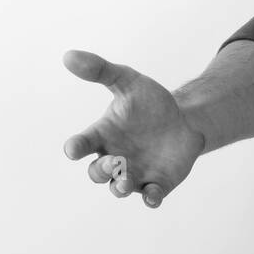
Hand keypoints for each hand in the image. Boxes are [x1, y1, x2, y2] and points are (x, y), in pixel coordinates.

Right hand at [62, 49, 206, 207]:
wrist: (184, 120)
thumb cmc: (150, 103)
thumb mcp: (128, 81)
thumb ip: (101, 70)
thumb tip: (68, 55)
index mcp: (104, 135)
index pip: (83, 143)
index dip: (76, 146)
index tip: (72, 148)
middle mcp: (115, 158)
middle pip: (98, 172)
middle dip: (101, 170)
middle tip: (111, 163)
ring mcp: (135, 173)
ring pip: (120, 187)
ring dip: (120, 187)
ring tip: (124, 183)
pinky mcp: (157, 184)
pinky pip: (151, 196)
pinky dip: (151, 198)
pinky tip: (153, 196)